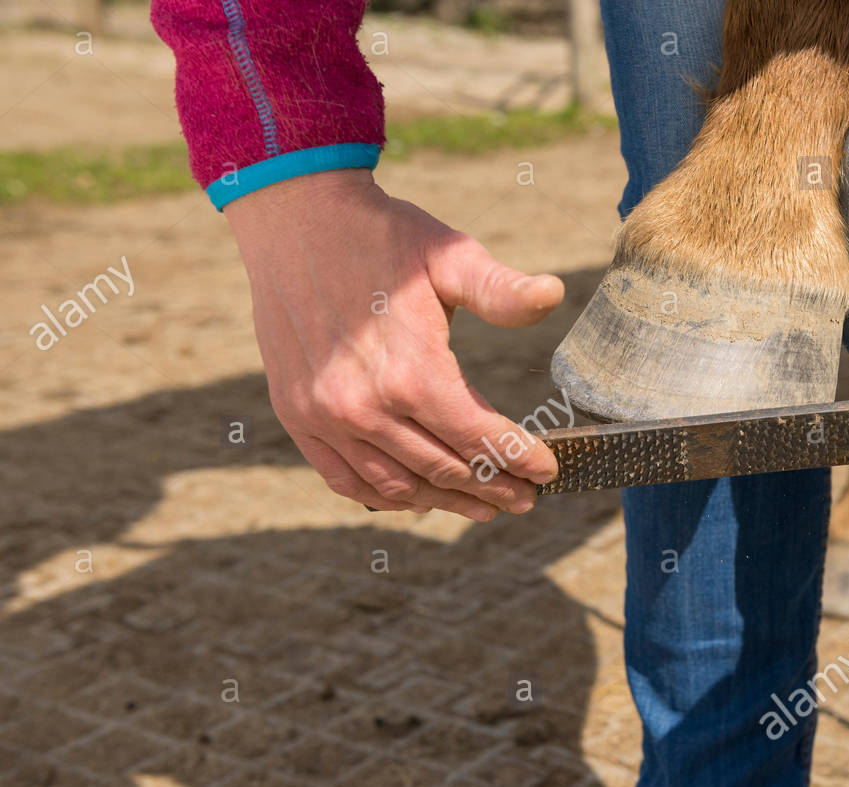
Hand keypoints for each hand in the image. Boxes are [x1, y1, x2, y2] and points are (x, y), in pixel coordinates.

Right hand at [225, 169, 562, 517]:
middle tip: (525, 498)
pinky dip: (385, 497)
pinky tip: (417, 499)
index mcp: (411, 372)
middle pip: (444, 469)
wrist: (294, 216)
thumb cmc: (382, 235)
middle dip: (492, 487)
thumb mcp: (449, 255)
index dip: (519, 459)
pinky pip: (345, 479)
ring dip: (445, 501)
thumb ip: (499, 290)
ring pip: (397, 485)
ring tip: (483, 506)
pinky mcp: (297, 416)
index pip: (479, 438)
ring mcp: (325, 417)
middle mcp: (364, 406)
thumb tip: (553, 292)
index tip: (547, 471)